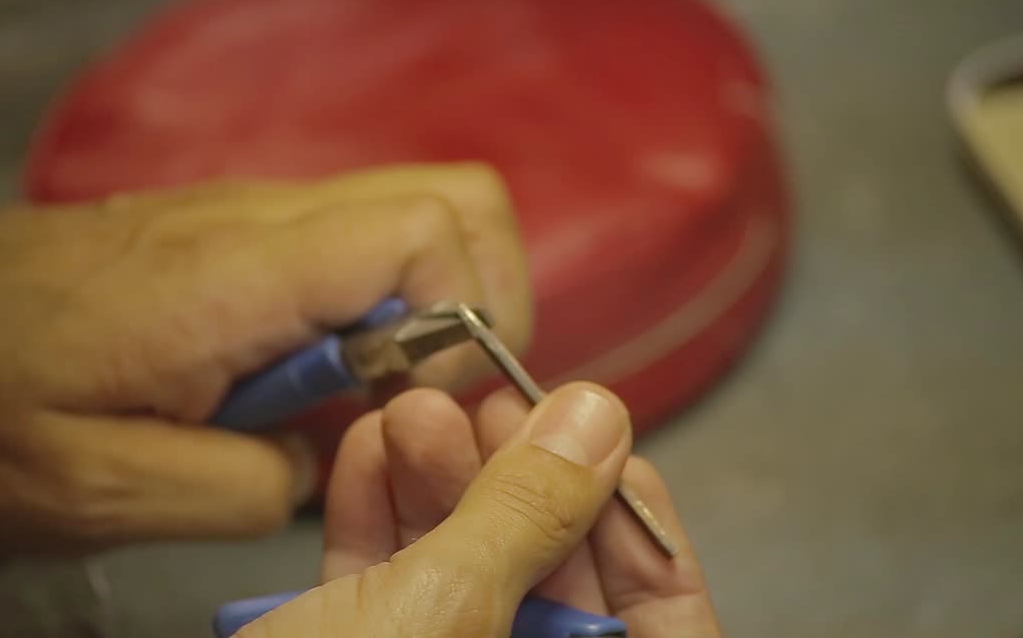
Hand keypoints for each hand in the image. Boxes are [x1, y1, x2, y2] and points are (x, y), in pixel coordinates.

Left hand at [0, 163, 530, 553]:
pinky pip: (356, 244)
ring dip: (430, 306)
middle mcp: (263, 220)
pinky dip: (379, 307)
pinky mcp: (237, 236)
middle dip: (486, 298)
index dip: (478, 314)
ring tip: (373, 398)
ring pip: (413, 215)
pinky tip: (315, 378)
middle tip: (438, 394)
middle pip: (454, 198)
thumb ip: (246, 487)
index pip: (431, 229)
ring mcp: (253, 218)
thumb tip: (321, 463)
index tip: (443, 401)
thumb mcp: (103, 488)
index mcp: (241, 272)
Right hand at [240, 382, 722, 637]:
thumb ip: (528, 513)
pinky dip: (371, 518)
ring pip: (460, 577)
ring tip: (410, 411)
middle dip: (515, 482)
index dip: (634, 522)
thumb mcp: (446, 610)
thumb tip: (597, 418)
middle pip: (550, 584)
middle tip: (485, 406)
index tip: (595, 437)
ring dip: (434, 484)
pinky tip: (365, 451)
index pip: (657, 621)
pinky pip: (380, 588)